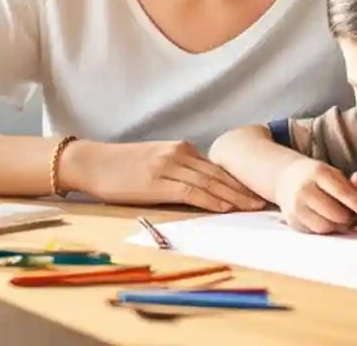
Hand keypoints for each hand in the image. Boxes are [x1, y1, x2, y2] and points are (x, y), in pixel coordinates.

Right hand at [60, 140, 267, 212]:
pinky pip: (191, 191)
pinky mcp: (157, 182)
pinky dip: (211, 200)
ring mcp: (168, 167)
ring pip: (210, 182)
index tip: (256, 190)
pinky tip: (225, 207)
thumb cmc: (120, 166)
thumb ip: (178, 169)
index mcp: (180, 148)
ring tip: (253, 206)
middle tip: (265, 200)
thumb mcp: (154, 161)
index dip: (239, 179)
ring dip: (234, 196)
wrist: (92, 162)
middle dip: (243, 188)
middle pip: (219, 174)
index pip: (217, 166)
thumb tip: (201, 186)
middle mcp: (178, 154)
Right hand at [275, 159, 356, 233]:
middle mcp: (304, 189)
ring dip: (337, 226)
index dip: (355, 202)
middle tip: (352, 215)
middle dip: (347, 217)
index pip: (340, 191)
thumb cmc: (317, 177)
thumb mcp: (333, 173)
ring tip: (340, 218)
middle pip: (334, 214)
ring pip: (325, 227)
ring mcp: (296, 207)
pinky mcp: (292, 221)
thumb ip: (352, 185)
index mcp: (317, 173)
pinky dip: (325, 228)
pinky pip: (316, 232)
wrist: (286, 178)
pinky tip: (326, 219)